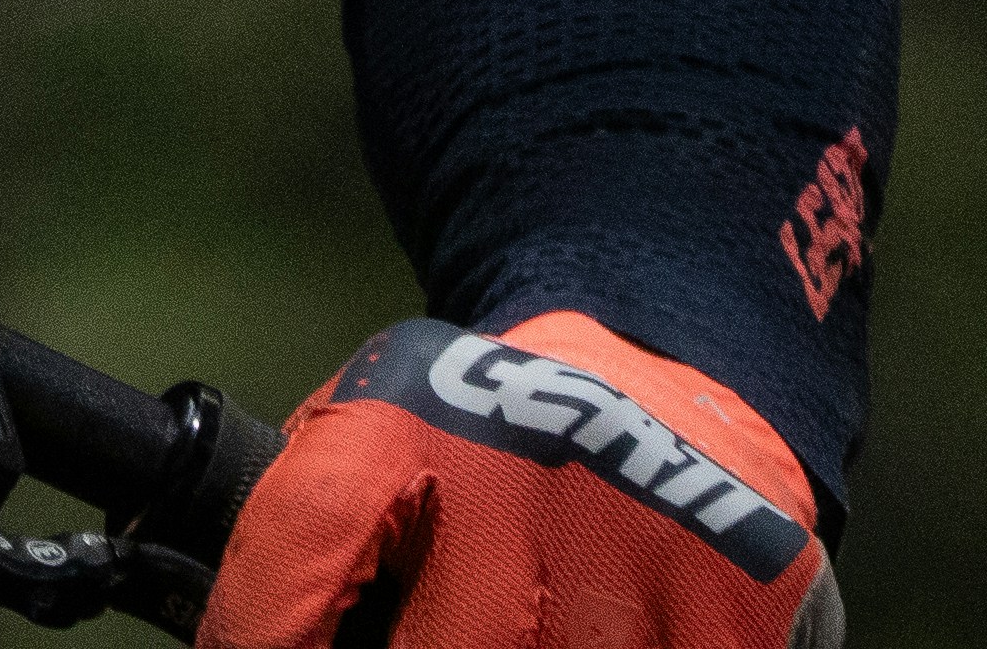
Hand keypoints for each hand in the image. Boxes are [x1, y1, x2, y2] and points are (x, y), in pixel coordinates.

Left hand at [204, 312, 837, 648]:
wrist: (657, 365)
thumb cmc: (477, 438)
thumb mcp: (376, 434)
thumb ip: (314, 534)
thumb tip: (248, 640)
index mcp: (401, 419)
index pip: (306, 530)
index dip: (263, 622)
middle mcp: (518, 464)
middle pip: (438, 645)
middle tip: (418, 641)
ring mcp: (634, 529)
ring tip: (515, 627)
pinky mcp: (738, 587)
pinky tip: (595, 638)